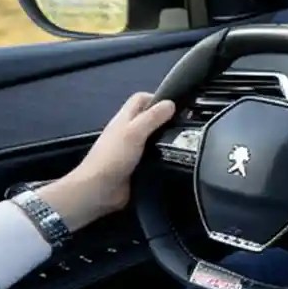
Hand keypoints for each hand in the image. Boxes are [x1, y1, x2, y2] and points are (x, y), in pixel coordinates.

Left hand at [37, 92, 175, 230]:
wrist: (99, 190)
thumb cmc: (114, 157)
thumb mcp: (134, 133)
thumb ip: (152, 117)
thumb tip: (171, 103)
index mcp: (124, 119)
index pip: (141, 99)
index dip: (157, 98)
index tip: (177, 107)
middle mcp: (128, 131)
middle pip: (149, 118)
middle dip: (167, 119)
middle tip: (187, 126)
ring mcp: (133, 150)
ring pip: (154, 137)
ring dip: (168, 138)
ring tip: (188, 142)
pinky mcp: (139, 166)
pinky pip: (155, 156)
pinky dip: (165, 156)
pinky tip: (178, 158)